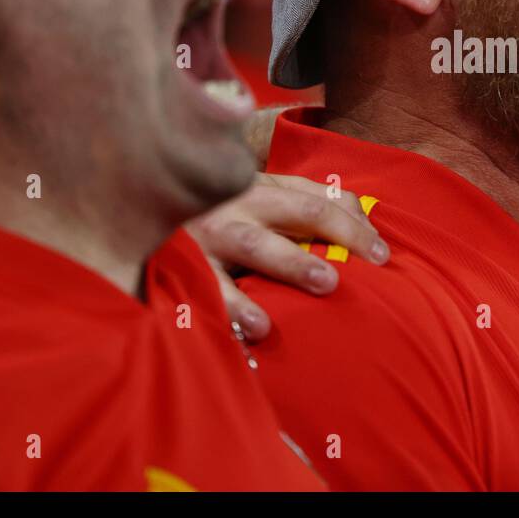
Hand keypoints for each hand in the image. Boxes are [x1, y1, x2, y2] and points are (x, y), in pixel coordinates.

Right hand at [186, 172, 389, 341]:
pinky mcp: (183, 266)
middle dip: (332, 234)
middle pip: (293, 213)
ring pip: (254, 246)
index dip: (352, 224)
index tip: (382, 255)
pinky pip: (210, 288)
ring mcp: (209, 236)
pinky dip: (233, 308)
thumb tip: (362, 214)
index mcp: (260, 189)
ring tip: (322, 284)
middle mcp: (237, 206)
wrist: (136, 205)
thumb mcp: (259, 195)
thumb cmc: (217, 210)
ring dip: (289, 264)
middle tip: (360, 266)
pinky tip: (256, 328)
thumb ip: (307, 199)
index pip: (316, 199)